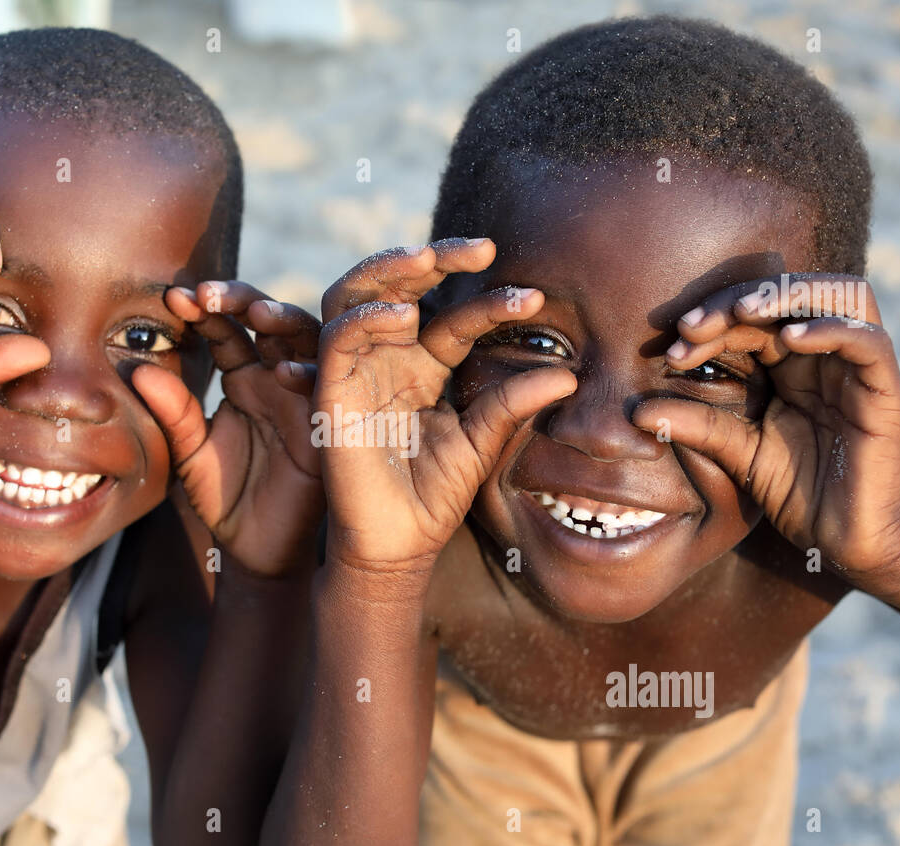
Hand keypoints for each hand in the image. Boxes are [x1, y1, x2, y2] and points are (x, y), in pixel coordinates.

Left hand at [131, 281, 321, 576]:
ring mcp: (306, 398)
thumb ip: (171, 412)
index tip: (174, 298)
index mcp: (243, 376)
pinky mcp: (328, 427)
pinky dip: (311, 376)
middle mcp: (277, 378)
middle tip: (210, 294)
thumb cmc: (223, 495)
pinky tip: (286, 371)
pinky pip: (328, 392)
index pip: (227, 329)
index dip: (205, 309)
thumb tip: (139, 369)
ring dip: (286, 323)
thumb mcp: (190, 452)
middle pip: (270, 320)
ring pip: (308, 343)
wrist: (254, 549)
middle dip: (243, 300)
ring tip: (257, 315)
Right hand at [315, 238, 576, 573]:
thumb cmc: (436, 496)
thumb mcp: (482, 443)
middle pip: (401, 286)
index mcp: (426, 367)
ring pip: (358, 295)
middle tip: (481, 247)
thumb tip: (569, 374)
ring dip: (390, 269)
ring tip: (428, 257)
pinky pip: (338, 339)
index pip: (457, 319)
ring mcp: (357, 371)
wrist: (398, 545)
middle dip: (436, 257)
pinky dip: (363, 319)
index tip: (533, 298)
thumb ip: (513, 404)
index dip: (492, 304)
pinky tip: (399, 315)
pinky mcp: (330, 391)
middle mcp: (389, 359)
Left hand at [634, 273, 899, 578]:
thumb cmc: (797, 491)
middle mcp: (824, 355)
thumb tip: (637, 411)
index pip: (751, 317)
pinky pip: (869, 341)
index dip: (711, 321)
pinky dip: (831, 329)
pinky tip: (790, 340)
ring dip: (788, 295)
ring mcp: (859, 368)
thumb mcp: (737, 453)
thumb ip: (697, 427)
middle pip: (787, 295)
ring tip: (743, 312)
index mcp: (788, 363)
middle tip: (691, 326)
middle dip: (736, 302)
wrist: (848, 538)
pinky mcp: (887, 391)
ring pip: (839, 296)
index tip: (671, 347)